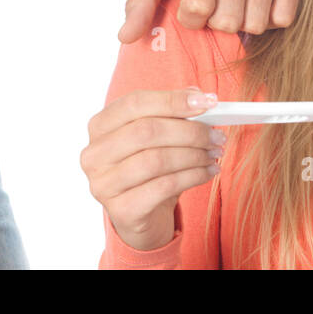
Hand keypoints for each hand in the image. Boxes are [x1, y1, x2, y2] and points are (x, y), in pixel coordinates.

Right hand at [80, 88, 224, 250]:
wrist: (140, 217)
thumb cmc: (148, 170)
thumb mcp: (156, 137)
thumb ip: (172, 112)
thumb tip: (199, 96)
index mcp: (100, 125)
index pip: (135, 103)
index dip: (172, 100)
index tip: (207, 102)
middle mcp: (95, 154)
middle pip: (146, 131)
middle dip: (189, 131)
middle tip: (217, 136)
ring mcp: (103, 184)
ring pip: (157, 160)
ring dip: (194, 155)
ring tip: (215, 154)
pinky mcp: (121, 210)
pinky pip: (164, 187)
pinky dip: (193, 176)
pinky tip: (208, 172)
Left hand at [118, 0, 305, 41]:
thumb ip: (138, 2)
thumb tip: (126, 37)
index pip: (199, 9)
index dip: (192, 18)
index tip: (191, 5)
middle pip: (230, 20)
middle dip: (217, 22)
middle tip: (216, 5)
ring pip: (258, 22)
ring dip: (243, 22)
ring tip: (235, 3)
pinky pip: (284, 16)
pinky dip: (270, 18)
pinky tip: (258, 1)